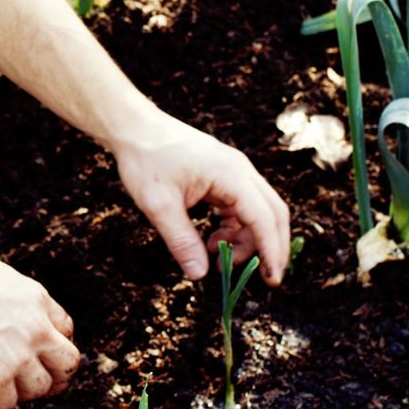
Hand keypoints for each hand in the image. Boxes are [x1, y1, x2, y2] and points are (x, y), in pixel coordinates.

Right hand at [0, 231, 79, 408]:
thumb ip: (17, 299)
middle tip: (35, 385)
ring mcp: (19, 355)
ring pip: (40, 388)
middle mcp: (37, 328)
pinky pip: (7, 403)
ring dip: (20, 392)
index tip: (38, 355)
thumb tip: (16, 315)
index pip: (65, 329)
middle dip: (55, 377)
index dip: (53, 346)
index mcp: (36, 300)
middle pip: (68, 363)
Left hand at [111, 111, 291, 284]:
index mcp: (231, 175)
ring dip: (246, 240)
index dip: (271, 251)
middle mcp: (240, 171)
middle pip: (272, 214)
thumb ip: (182, 241)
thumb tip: (200, 275)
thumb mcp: (159, 205)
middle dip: (271, 248)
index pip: (264, 218)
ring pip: (257, 212)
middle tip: (264, 279)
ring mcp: (234, 172)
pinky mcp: (224, 176)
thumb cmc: (146, 160)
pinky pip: (241, 208)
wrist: (135, 128)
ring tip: (218, 257)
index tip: (272, 280)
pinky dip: (234, 229)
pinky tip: (213, 240)